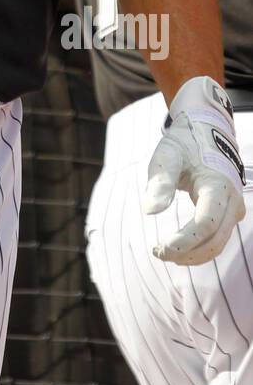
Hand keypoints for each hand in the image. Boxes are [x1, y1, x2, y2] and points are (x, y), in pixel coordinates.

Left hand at [145, 77, 245, 265]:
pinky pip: (219, 238)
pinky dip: (200, 249)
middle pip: (215, 240)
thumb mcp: (167, 155)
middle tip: (157, 253)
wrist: (206, 130)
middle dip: (187, 253)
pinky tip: (180, 251)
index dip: (186, 241)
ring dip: (193, 255)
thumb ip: (160, 182)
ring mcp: (234, 208)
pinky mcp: (230, 212)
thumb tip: (149, 212)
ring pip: (219, 243)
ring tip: (164, 254)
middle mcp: (232, 200)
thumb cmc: (184, 143)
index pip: (206, 223)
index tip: (161, 247)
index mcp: (218, 185)